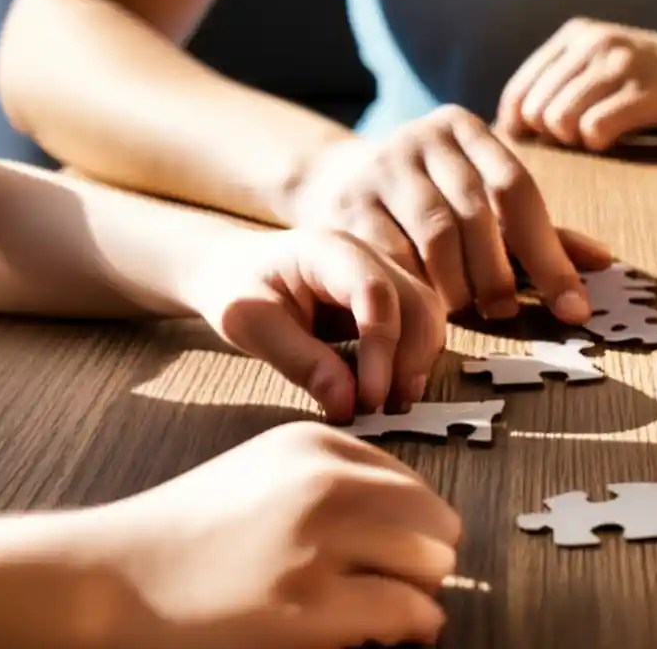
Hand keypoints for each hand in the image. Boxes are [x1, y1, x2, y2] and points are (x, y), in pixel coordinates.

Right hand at [89, 422, 459, 647]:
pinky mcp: (313, 605)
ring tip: (382, 613)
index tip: (386, 556)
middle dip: (425, 561)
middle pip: (438, 522)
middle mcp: (326, 483)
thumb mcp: (269, 471)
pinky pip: (413, 614)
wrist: (115, 577)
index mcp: (318, 446)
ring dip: (418, 596)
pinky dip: (412, 630)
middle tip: (393, 589)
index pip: (416, 486)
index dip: (411, 529)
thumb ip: (339, 479)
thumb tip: (420, 523)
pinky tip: (381, 635)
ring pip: (434, 566)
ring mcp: (319, 543)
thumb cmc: (194, 532)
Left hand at [182, 228, 444, 420]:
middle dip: (410, 359)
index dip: (381, 349)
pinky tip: (391, 386)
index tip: (369, 398)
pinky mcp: (389, 294)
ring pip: (427, 313)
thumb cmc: (234, 290)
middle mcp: (366, 254)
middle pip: (416, 301)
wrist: (229, 267)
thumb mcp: (251, 325)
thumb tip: (348, 404)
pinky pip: (418, 323)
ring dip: (418, 361)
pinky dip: (413, 357)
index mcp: (327, 250)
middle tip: (387, 408)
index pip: (375, 293)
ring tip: (392, 402)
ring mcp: (383, 270)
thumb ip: (300, 361)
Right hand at [290, 105, 612, 322]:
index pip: (516, 189)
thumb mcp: (486, 206)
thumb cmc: (435, 200)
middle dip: (498, 273)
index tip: (573, 307)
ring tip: (466, 310)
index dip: (548, 254)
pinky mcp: (344, 203)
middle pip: (475, 213)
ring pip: (434, 235)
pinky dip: (416, 287)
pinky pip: (390, 255)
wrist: (339, 182)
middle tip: (505, 311)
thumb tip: (604, 260)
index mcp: (465, 129)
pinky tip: (425, 307)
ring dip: (458, 284)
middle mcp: (422, 137)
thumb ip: (541, 232)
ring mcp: (380, 166)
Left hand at [497, 17, 656, 150]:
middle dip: (551, 140)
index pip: (518, 92)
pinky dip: (600, 144)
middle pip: (535, 110)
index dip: (519, 131)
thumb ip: (562, 89)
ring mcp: (620, 64)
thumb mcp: (604, 71)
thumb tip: (508, 136)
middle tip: (580, 148)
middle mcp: (592, 42)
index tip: (540, 153)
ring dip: (576, 142)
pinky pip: (594, 130)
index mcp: (575, 36)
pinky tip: (618, 139)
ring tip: (601, 139)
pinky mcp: (645, 91)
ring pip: (559, 119)